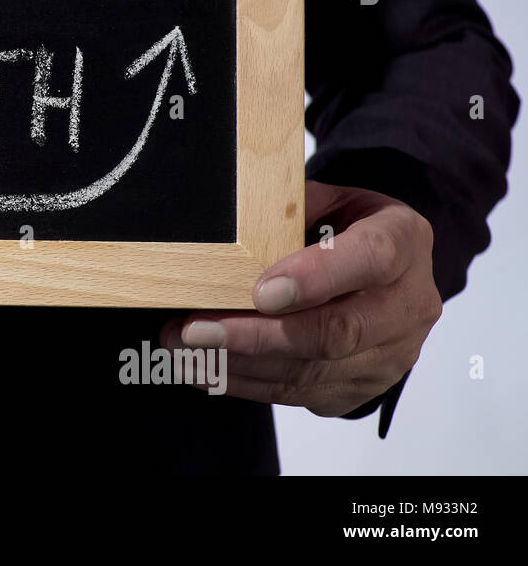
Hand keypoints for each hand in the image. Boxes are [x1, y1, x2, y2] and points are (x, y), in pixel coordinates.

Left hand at [161, 180, 441, 416]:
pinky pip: (301, 393)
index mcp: (404, 241)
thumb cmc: (345, 226)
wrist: (384, 269)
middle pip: (338, 332)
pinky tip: (205, 368)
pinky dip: (247, 383)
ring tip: (184, 349)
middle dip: (257, 335)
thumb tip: (232, 231)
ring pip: (313, 370)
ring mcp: (390, 355)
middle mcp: (408, 305)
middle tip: (196, 329)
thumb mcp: (328, 198)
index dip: (315, 278)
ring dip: (239, 363)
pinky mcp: (362, 387)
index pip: (370, 259)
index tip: (260, 291)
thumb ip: (289, 208)